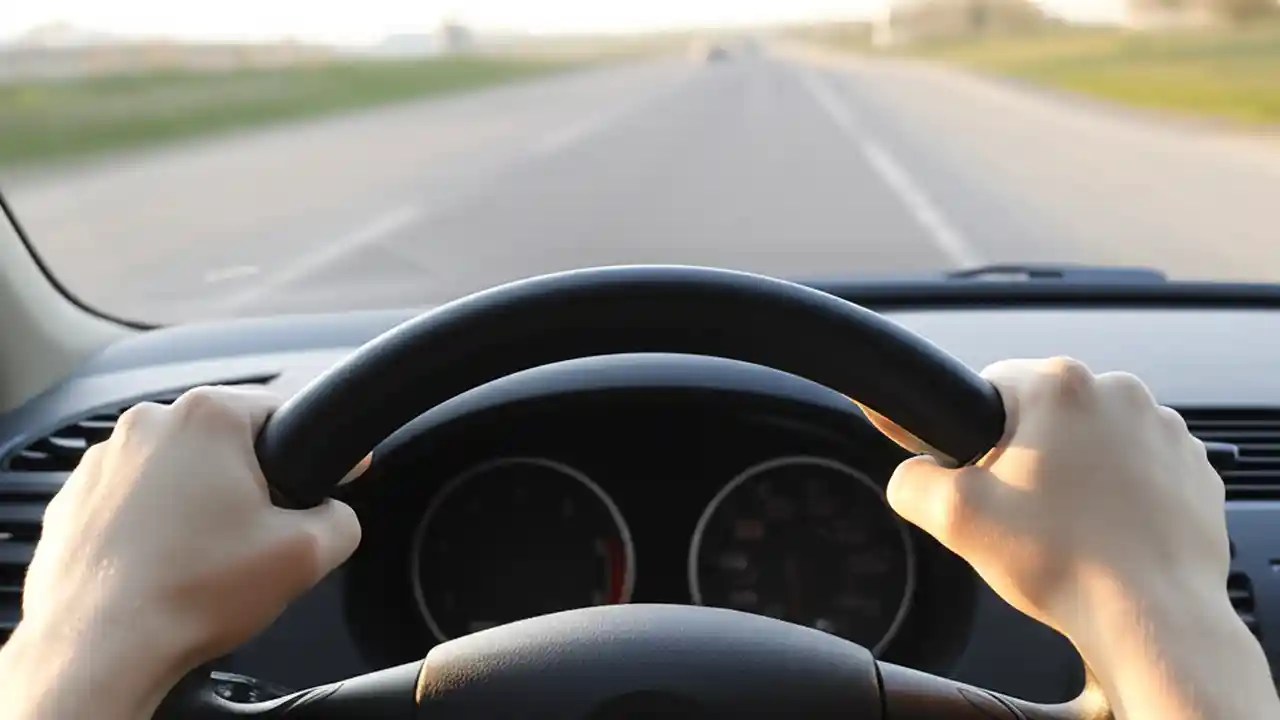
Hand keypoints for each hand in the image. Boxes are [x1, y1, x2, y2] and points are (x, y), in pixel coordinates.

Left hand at [1, 386, 360, 719]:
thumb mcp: (306, 555)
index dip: (308, 453)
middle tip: (255, 537)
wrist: (101, 649)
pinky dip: (149, 528)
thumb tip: (335, 516)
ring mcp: (100, 463)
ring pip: (173, 472)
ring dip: (193, 503)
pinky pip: (129, 503)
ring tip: (204, 559)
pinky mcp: (69, 501)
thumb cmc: (194, 592)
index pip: (280, 410)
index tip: (315, 488)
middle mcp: (147, 425)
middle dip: (244, 483)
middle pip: (223, 443)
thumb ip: (341, 520)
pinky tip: (163, 568)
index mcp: (207, 417)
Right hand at [868, 357, 1276, 718]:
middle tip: (1024, 512)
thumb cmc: (1064, 562)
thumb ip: (912, 480)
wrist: (1150, 617)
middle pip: (1047, 412)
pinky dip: (1121, 493)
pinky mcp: (1194, 469)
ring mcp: (1166, 429)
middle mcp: (1120, 393)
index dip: (977, 435)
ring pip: (1094, 439)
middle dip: (1029, 454)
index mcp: (1060, 386)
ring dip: (1077, 470)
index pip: (993, 384)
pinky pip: (1139, 468)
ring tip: (1069, 526)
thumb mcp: (953, 517)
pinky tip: (1106, 531)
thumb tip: (911, 475)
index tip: (986, 477)